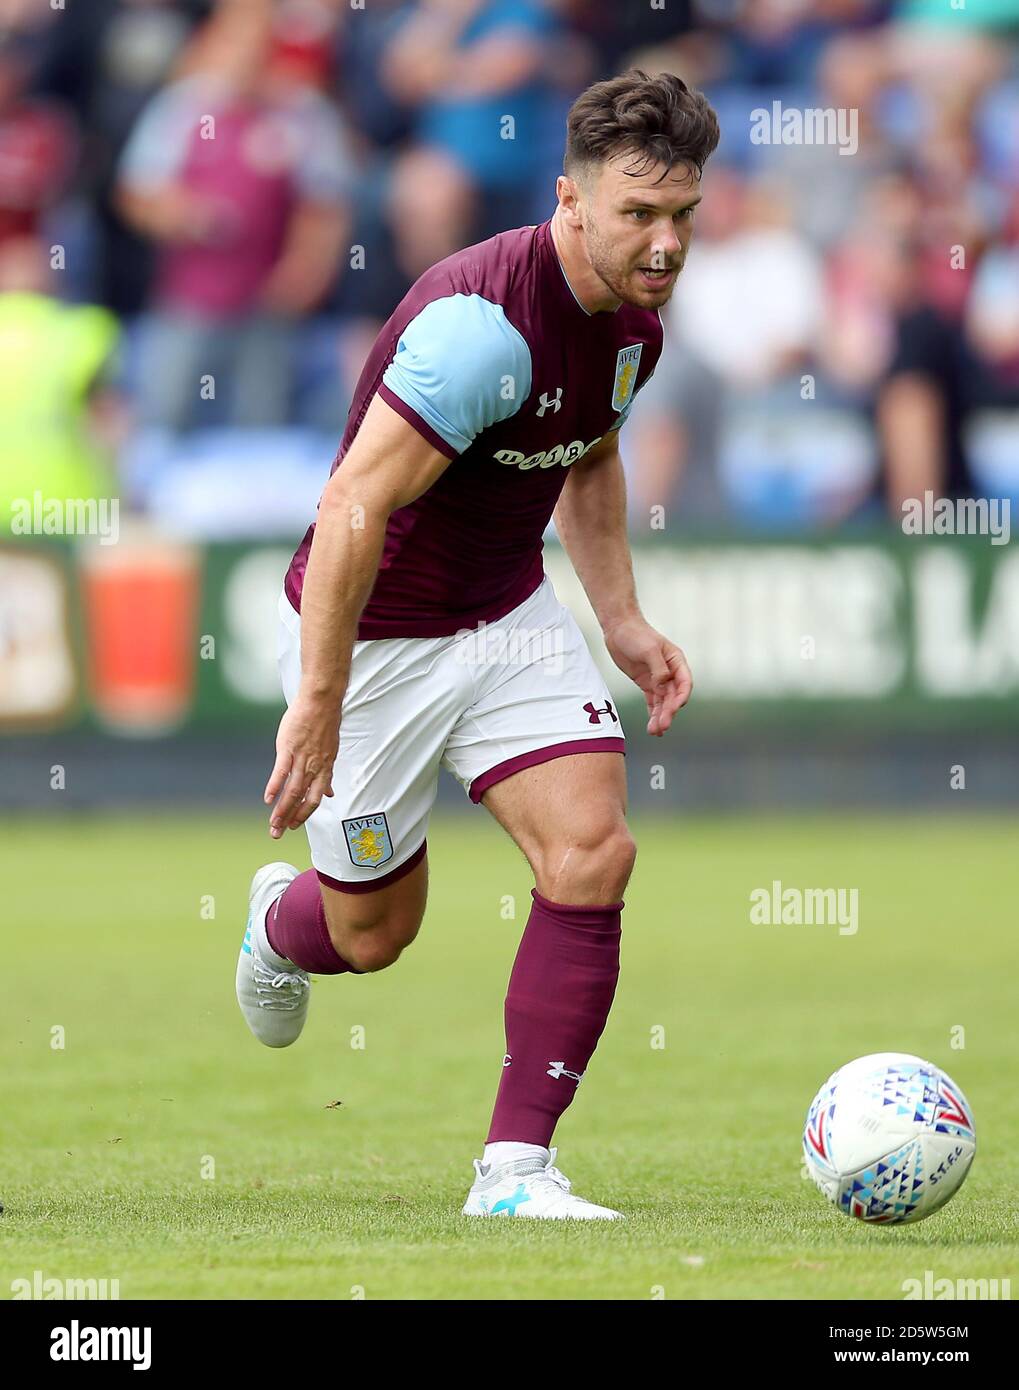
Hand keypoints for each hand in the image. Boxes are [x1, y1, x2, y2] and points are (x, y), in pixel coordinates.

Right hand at [263, 694, 340, 837]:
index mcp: (325, 768)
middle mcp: (315, 767)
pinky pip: (281, 771)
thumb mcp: (330, 752)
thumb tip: (330, 792)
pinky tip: (268, 799)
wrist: (321, 701)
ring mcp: (302, 758)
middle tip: (278, 834)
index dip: (305, 814)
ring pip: (292, 790)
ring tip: (273, 824)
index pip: (316, 798)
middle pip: (302, 799)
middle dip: (290, 819)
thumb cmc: (324, 725)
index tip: (294, 826)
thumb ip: (326, 775)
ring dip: (281, 809)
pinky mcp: (288, 747)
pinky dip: (274, 786)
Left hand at [603, 617, 692, 736]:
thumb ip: (658, 668)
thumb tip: (663, 686)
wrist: (618, 629)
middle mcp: (670, 672)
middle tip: (663, 727)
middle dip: (669, 712)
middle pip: (673, 696)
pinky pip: (652, 702)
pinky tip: (652, 726)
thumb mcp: (649, 649)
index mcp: (676, 661)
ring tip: (655, 732)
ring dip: (660, 717)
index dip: (681, 697)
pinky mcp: (646, 683)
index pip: (684, 683)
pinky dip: (653, 713)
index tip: (674, 708)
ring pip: (663, 702)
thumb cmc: (636, 635)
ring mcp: (658, 679)